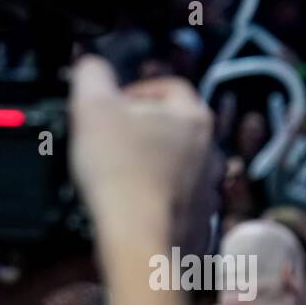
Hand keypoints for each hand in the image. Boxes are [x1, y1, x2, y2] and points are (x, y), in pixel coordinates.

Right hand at [69, 56, 214, 232]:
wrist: (142, 238)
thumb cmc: (119, 168)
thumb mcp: (92, 106)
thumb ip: (93, 75)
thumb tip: (94, 66)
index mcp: (194, 117)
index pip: (171, 87)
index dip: (138, 90)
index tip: (114, 104)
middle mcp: (213, 151)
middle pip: (178, 127)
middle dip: (147, 127)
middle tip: (115, 137)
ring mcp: (212, 187)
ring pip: (182, 163)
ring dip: (156, 162)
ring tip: (125, 171)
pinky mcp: (204, 219)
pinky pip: (182, 197)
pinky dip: (162, 194)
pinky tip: (138, 201)